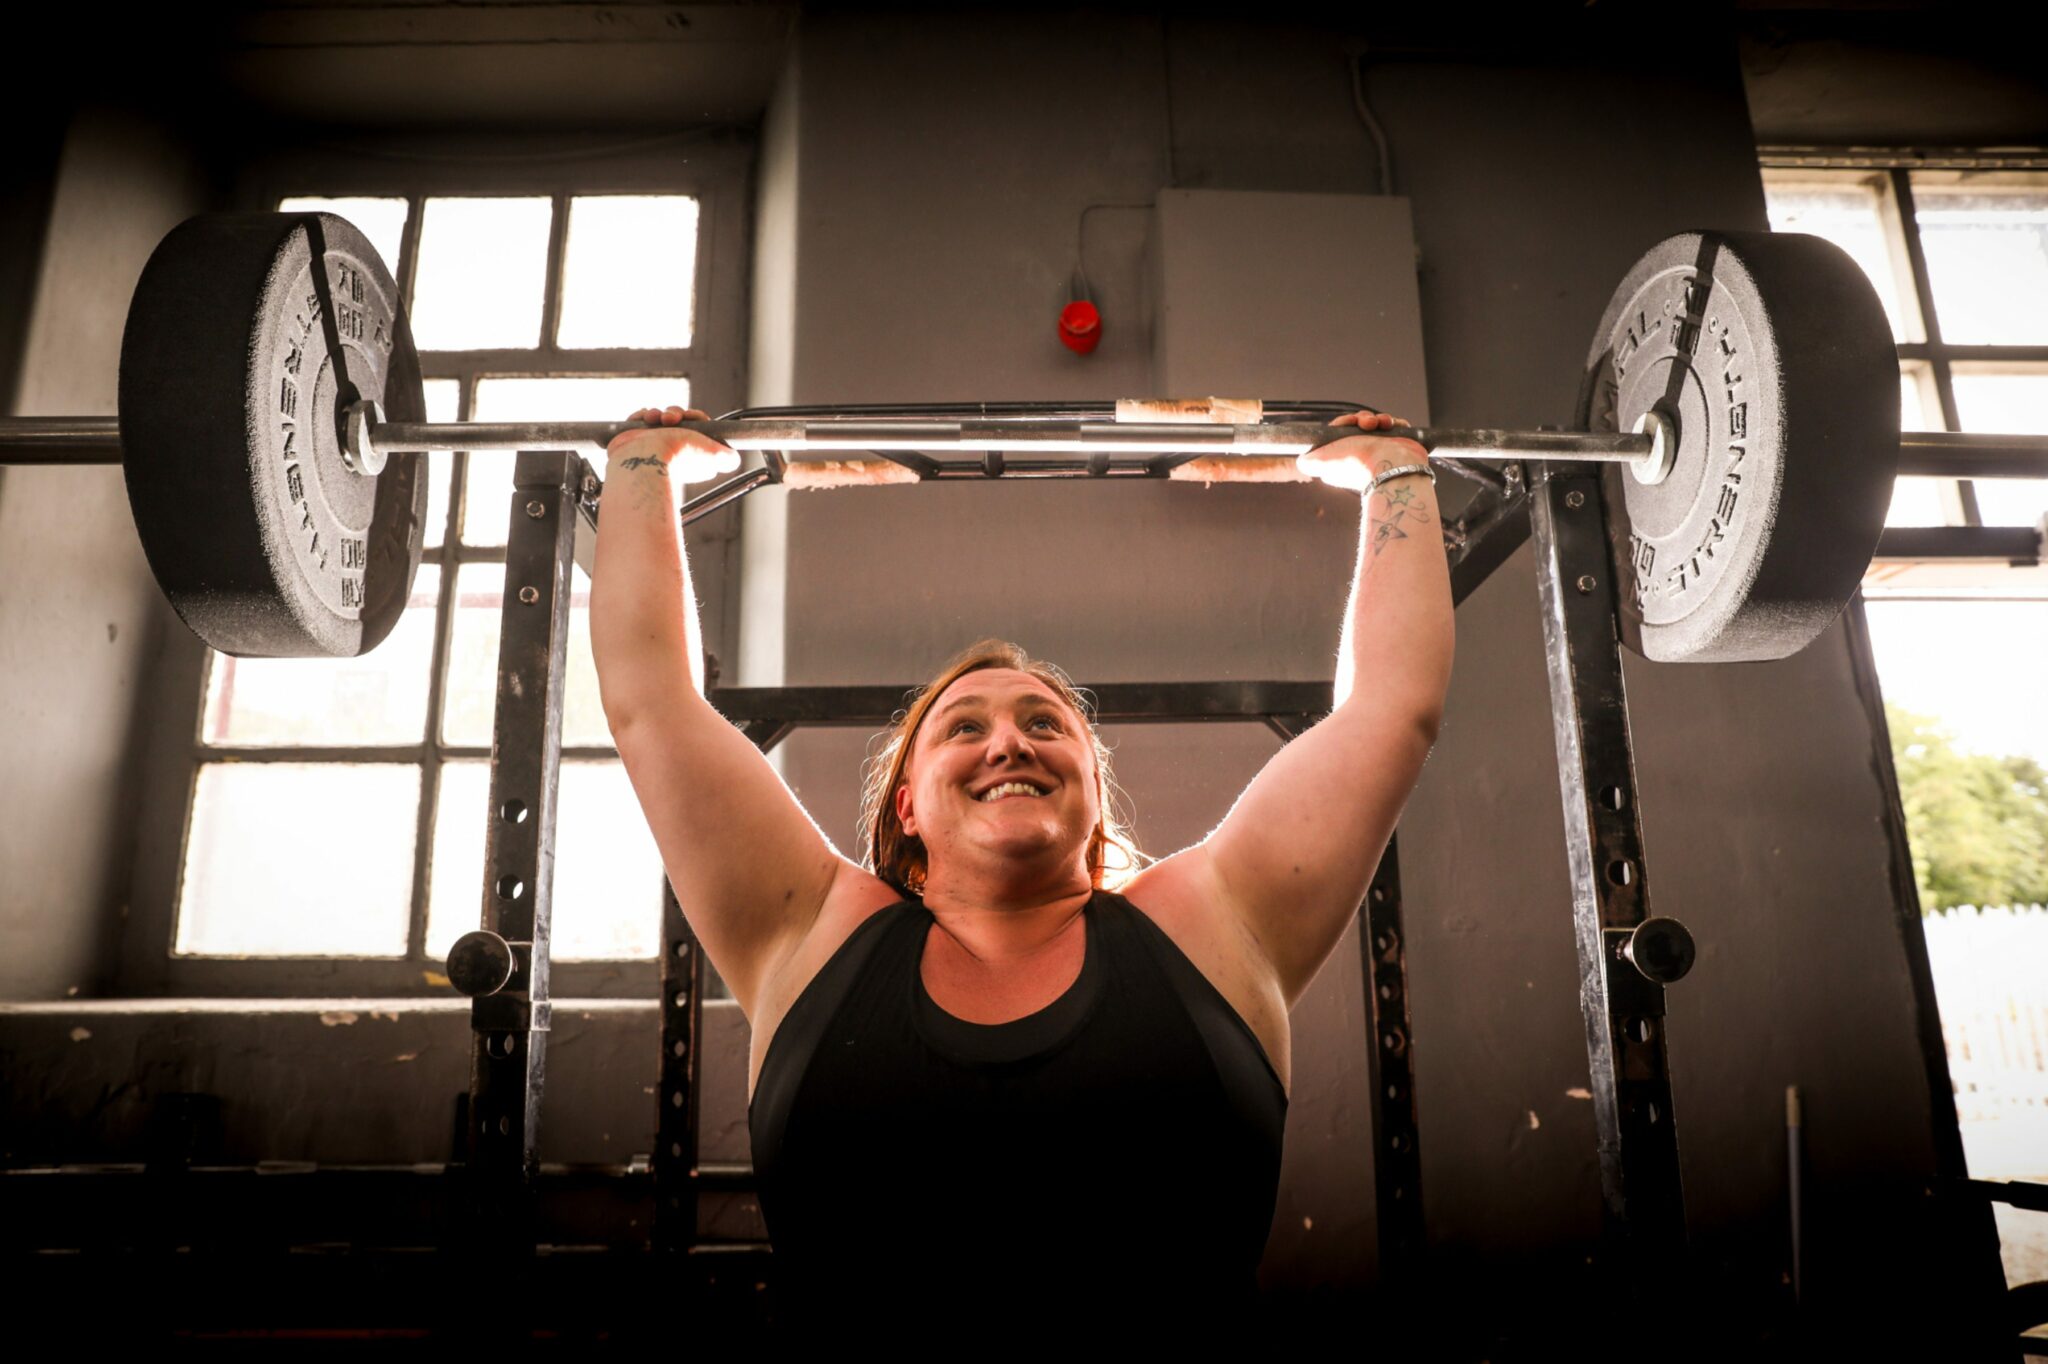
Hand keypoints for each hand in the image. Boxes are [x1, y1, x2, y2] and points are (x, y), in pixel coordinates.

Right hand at [607, 406, 741, 483]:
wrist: (647, 455)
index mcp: (689, 450)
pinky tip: (644, 420)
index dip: (695, 417)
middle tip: (671, 419)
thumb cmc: (680, 454)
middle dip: (674, 412)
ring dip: (657, 413)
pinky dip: (642, 416)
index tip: (692, 417)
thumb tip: (733, 457)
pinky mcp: (633, 439)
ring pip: (658, 417)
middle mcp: (671, 446)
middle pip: (677, 418)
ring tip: (655, 420)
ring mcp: (651, 443)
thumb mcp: (716, 455)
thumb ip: (729, 458)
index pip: (695, 426)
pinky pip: (639, 419)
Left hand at [1296, 410, 1427, 493]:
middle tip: (1367, 424)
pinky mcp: (1399, 445)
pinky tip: (1392, 426)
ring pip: (1378, 423)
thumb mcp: (1320, 461)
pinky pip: (1395, 426)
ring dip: (1379, 419)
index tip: (1348, 423)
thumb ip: (1307, 462)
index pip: (1342, 430)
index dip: (1344, 422)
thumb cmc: (1357, 462)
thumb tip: (1302, 461)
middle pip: (1360, 424)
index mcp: (1346, 454)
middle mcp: (1363, 451)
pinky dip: (1394, 423)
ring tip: (1382, 424)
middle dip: (1363, 419)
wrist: (1390, 465)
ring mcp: (1382, 448)